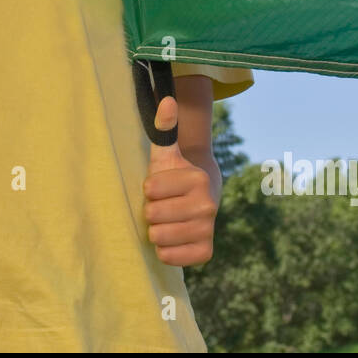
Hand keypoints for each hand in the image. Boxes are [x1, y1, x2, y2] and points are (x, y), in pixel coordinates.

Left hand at [143, 96, 217, 266]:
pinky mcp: (206, 252)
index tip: (160, 186)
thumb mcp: (166, 153)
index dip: (149, 188)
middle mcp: (208, 205)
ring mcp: (208, 229)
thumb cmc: (175, 177)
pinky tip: (171, 238)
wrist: (200, 200)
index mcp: (197, 178)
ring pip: (159, 237)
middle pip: (153, 215)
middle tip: (163, 205)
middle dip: (151, 210)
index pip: (150, 189)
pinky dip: (165, 251)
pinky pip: (170, 257)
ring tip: (166, 221)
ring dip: (156, 230)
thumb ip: (164, 128)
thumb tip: (166, 99)